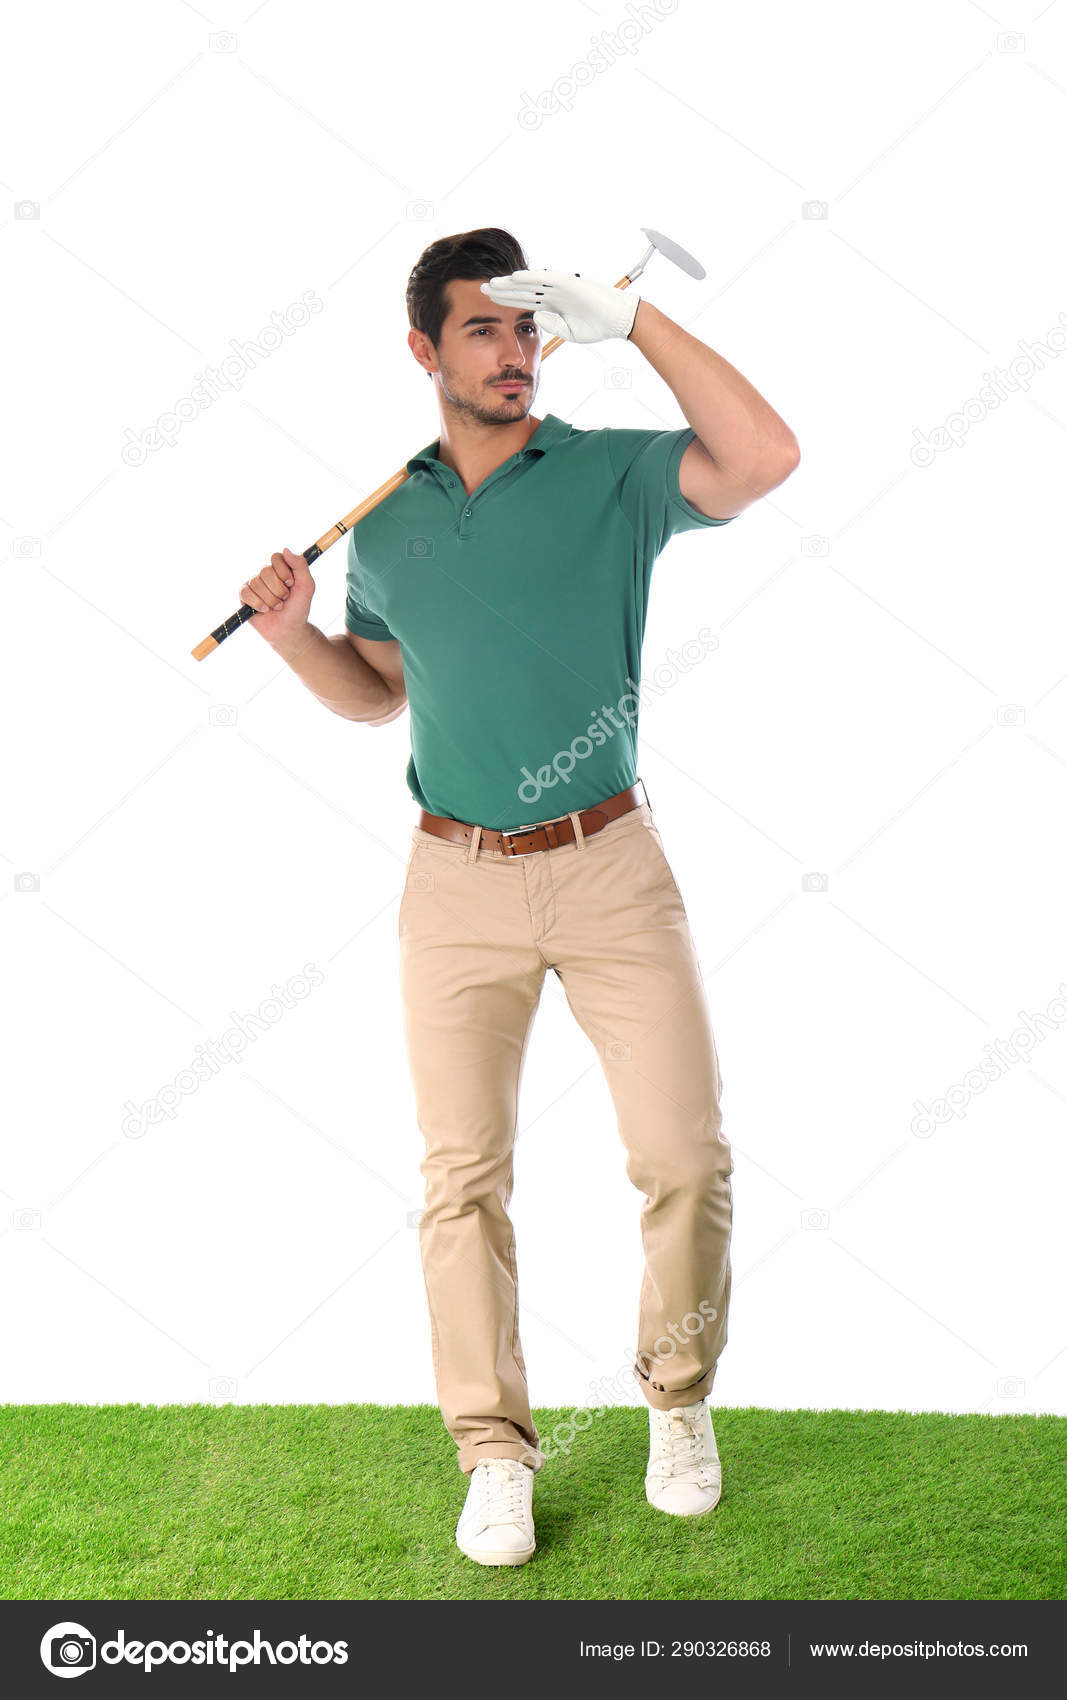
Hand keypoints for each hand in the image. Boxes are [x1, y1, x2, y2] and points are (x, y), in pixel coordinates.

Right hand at [238, 547, 315, 645]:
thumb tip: (285, 549)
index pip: (276, 557)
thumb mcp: (307, 586)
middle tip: (284, 599)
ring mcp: (254, 584)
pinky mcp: (244, 596)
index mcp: (280, 567)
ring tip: (276, 607)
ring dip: (271, 600)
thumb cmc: (298, 608)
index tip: (291, 584)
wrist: (289, 629)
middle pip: (265, 571)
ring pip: (257, 583)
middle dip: (278, 590)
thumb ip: (300, 566)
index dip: (284, 572)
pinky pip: (246, 593)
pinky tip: (265, 610)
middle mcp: (265, 573)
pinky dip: (258, 604)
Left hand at [479, 268, 639, 343]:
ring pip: (529, 284)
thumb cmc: (597, 325)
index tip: (489, 300)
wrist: (618, 320)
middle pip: (521, 291)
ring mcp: (559, 286)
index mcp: (552, 304)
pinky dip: (529, 278)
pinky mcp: (567, 283)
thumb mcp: (568, 332)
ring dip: (510, 283)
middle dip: (501, 291)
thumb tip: (534, 318)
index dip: (506, 300)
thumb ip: (551, 325)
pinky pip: (544, 279)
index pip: (523, 301)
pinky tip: (514, 278)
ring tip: (492, 284)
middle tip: (481, 289)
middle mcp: (553, 292)